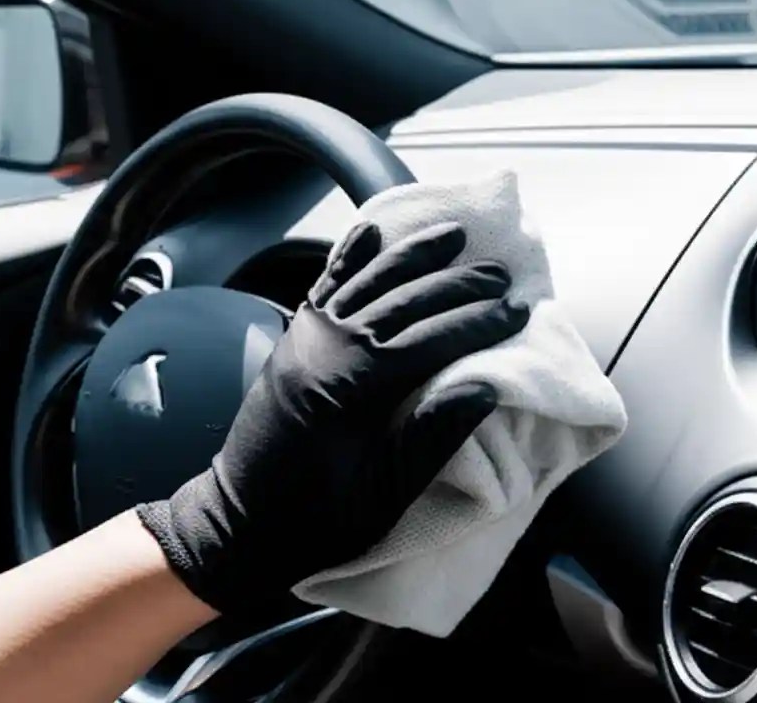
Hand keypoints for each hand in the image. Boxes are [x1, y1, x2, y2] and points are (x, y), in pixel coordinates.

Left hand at [137, 221, 528, 612]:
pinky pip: (325, 284)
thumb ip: (434, 436)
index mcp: (350, 387)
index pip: (429, 339)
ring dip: (414, 256)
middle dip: (458, 284)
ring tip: (454, 236)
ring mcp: (304, 337)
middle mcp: (324, 348)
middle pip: (404, 299)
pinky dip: (351, 256)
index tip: (517, 312)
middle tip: (502, 275)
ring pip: (367, 280)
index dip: (478, 324)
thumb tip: (486, 387)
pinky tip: (372, 231)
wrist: (239, 525)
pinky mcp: (292, 339)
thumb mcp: (385, 494)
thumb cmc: (316, 519)